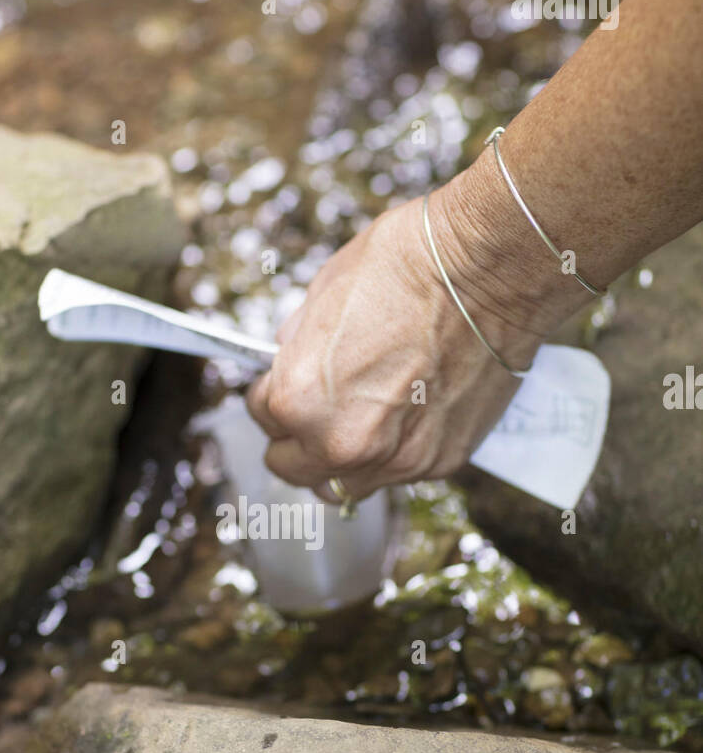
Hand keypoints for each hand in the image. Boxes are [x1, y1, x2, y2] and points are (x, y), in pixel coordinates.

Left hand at [247, 155, 584, 503]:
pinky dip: (394, 452)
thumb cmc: (408, 267)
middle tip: (312, 410)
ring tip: (358, 420)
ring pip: (346, 485)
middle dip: (295, 440)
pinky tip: (406, 412)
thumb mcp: (323, 294)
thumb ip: (299, 346)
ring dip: (341, 459)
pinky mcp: (442, 460)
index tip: (286, 379)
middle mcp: (345, 443)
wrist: (491, 270)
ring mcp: (397, 460)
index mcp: (300, 401)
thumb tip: (291, 361)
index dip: (271, 391)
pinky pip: (399, 472)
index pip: (262, 417)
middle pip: (293, 469)